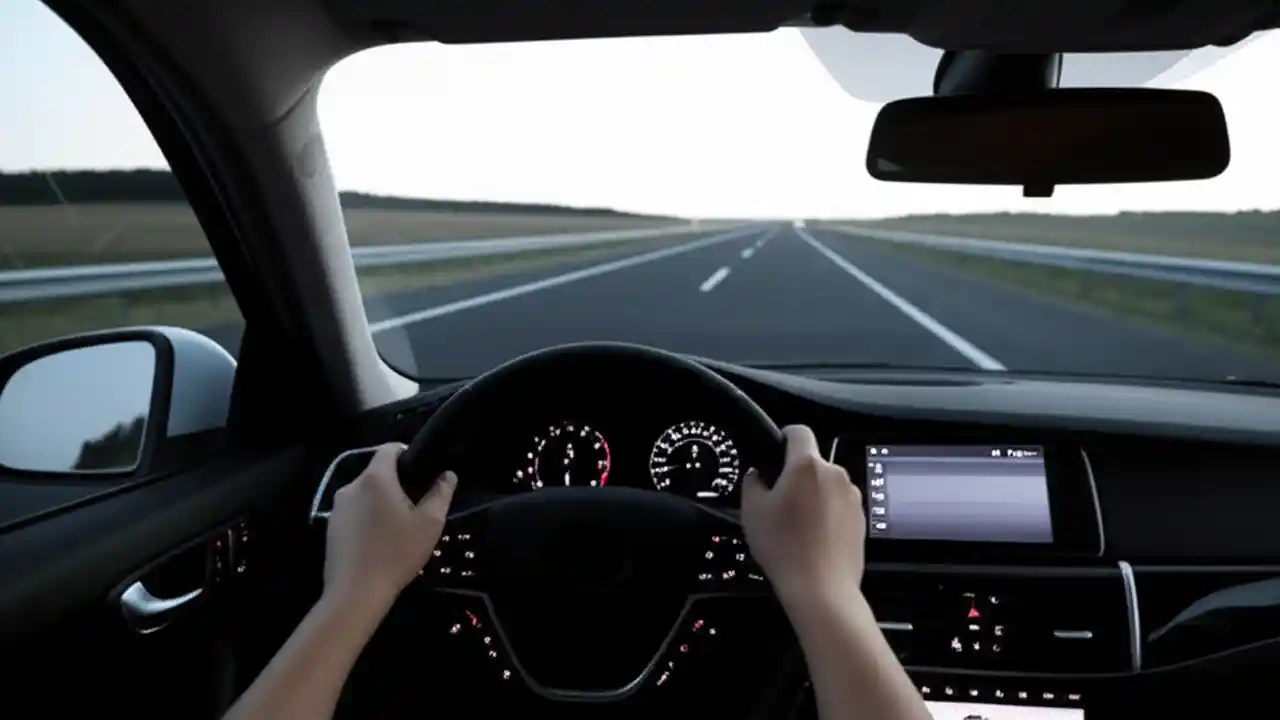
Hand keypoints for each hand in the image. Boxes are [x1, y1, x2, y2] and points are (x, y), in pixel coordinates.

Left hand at [323, 443, 456, 614]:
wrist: (356, 593)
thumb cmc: (397, 553)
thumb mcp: (430, 523)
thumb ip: (441, 493)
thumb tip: (447, 475)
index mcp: (375, 478)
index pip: (389, 448)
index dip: (407, 454)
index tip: (422, 473)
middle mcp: (351, 486)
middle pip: (377, 472)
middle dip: (397, 483)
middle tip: (416, 506)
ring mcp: (337, 508)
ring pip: (365, 494)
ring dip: (381, 502)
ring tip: (398, 526)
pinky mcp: (331, 527)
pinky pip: (354, 512)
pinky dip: (367, 518)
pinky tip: (379, 541)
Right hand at [741, 425, 864, 606]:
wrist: (821, 588)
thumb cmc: (783, 546)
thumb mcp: (751, 511)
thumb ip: (752, 482)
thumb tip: (758, 475)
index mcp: (806, 465)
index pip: (798, 431)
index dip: (784, 436)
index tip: (775, 453)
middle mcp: (835, 473)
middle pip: (813, 462)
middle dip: (796, 474)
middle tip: (777, 500)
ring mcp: (853, 496)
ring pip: (827, 484)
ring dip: (813, 494)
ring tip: (797, 524)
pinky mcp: (862, 518)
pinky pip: (839, 505)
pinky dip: (828, 513)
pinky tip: (815, 537)